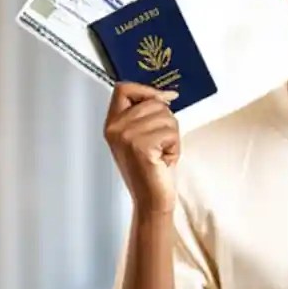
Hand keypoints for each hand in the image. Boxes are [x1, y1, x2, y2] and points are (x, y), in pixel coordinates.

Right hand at [103, 82, 180, 215]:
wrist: (151, 199)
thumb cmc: (150, 170)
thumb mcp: (141, 136)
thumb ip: (146, 114)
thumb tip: (167, 95)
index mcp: (112, 124)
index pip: (124, 89)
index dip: (147, 90)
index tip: (166, 98)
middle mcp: (115, 128)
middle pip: (153, 102)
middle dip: (166, 122)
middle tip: (160, 145)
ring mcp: (127, 136)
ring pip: (166, 117)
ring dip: (172, 136)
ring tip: (161, 154)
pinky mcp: (142, 145)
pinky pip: (171, 132)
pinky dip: (175, 147)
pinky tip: (164, 160)